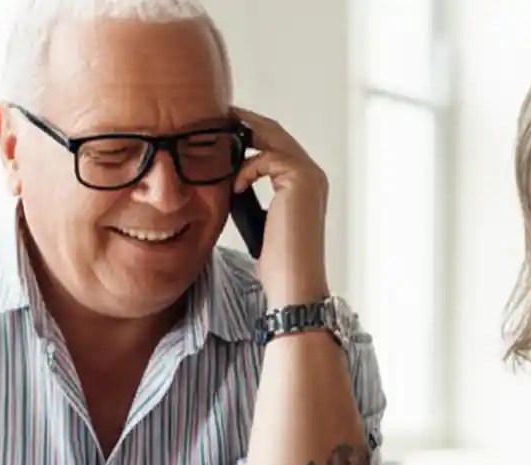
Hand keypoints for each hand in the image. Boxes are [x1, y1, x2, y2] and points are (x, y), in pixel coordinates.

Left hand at [232, 107, 329, 305]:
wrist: (294, 282)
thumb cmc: (278, 261)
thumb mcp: (260, 221)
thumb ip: (253, 196)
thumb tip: (229, 181)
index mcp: (306, 185)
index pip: (277, 146)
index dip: (252, 133)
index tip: (224, 130)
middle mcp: (313, 176)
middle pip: (276, 132)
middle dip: (246, 122)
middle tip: (218, 117)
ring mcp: (309, 176)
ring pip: (273, 137)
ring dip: (243, 136)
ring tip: (218, 135)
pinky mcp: (301, 180)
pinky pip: (267, 158)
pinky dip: (246, 170)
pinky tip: (235, 187)